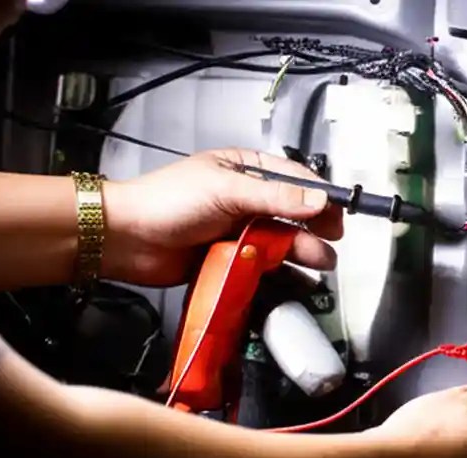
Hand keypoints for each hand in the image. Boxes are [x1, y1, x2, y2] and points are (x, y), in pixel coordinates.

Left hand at [102, 149, 343, 286]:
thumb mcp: (227, 191)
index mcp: (245, 170)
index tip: (339, 213)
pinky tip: (297, 278)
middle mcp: (245, 199)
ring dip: (302, 250)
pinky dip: (282, 271)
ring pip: (281, 240)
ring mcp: (239, 230)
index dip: (320, 196)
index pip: (294, 179)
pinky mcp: (231, 258)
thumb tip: (319, 199)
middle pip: (293, 212)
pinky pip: (264, 264)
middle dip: (315, 227)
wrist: (126, 240)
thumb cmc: (168, 202)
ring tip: (321, 263)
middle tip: (333, 241)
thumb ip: (275, 197)